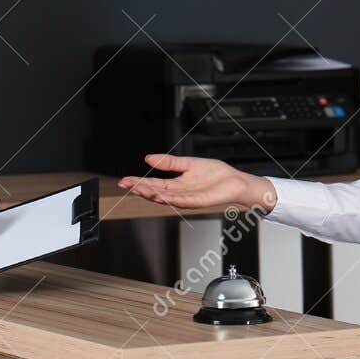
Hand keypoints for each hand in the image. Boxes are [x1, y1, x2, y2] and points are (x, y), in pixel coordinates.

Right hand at [116, 154, 276, 213]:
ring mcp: (188, 199)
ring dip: (152, 194)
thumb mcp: (188, 164)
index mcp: (176, 184)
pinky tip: (160, 195)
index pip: (153, 183)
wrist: (234, 181)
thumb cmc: (215, 174)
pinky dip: (171, 198)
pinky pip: (183, 200)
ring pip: (166, 198)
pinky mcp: (199, 201)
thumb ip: (169, 163)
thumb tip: (149, 158)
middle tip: (126, 185)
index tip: (125, 180)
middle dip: (140, 188)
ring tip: (139, 190)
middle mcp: (180, 193)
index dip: (139, 182)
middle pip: (156, 191)